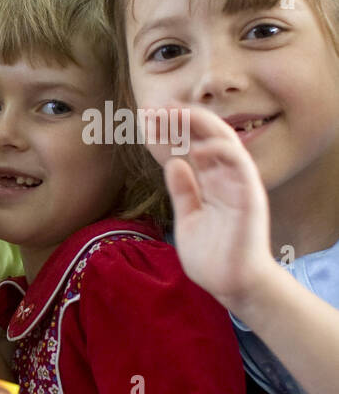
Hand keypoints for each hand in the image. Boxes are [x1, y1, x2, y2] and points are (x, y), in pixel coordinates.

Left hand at [161, 105, 276, 314]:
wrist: (232, 284)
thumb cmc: (212, 255)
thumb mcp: (188, 218)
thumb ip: (182, 191)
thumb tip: (173, 163)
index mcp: (209, 183)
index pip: (186, 150)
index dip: (165, 135)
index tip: (144, 120)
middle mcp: (224, 178)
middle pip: (202, 139)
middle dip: (177, 121)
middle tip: (151, 109)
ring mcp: (238, 184)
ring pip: (221, 142)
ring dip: (196, 126)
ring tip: (169, 115)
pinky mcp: (250, 196)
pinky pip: (238, 166)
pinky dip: (219, 152)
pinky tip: (195, 148)